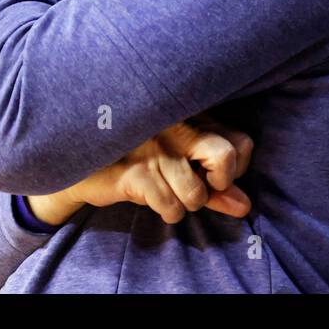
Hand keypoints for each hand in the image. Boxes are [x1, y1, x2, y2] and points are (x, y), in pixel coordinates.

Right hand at [26, 118, 253, 225]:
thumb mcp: (181, 171)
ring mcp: (155, 147)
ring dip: (185, 204)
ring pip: (196, 193)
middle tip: (201, 187)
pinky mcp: (135, 170)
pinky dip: (167, 211)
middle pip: (225, 157)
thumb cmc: (140, 163)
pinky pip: (170, 206)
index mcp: (193, 117)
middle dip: (218, 186)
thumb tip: (244, 206)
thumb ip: (215, 186)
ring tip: (168, 193)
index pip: (242, 144)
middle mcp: (177, 126)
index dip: (235, 170)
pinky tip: (153, 199)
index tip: (214, 177)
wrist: (84, 167)